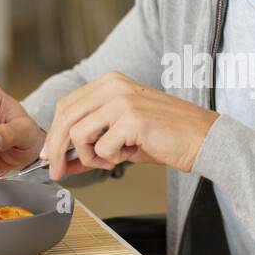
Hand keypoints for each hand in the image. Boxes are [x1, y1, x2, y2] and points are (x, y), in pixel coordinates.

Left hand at [40, 71, 216, 179]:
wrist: (203, 139)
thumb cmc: (166, 137)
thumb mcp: (122, 137)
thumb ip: (92, 143)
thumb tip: (61, 161)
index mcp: (110, 82)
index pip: (67, 106)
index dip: (54, 133)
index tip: (50, 156)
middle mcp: (113, 86)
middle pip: (66, 118)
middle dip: (57, 150)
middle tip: (58, 172)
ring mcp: (122, 101)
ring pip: (78, 134)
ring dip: (90, 156)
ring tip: (112, 159)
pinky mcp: (131, 119)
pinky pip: (101, 148)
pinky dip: (111, 159)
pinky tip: (129, 155)